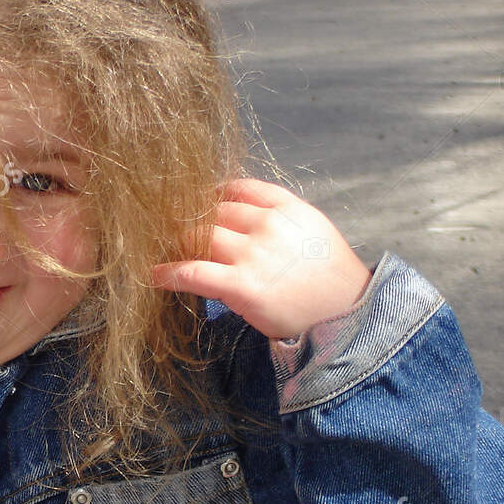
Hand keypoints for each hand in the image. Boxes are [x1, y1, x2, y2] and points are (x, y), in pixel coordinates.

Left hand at [150, 178, 372, 340]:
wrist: (349, 315)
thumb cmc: (332, 278)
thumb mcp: (313, 231)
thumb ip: (280, 218)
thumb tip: (243, 215)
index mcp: (286, 208)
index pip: (237, 188)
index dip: (211, 194)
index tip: (196, 202)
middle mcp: (267, 225)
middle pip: (212, 212)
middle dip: (190, 220)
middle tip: (171, 229)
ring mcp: (252, 255)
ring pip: (198, 237)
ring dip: (178, 243)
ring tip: (162, 249)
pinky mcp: (240, 286)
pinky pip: (192, 272)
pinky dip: (168, 273)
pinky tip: (155, 275)